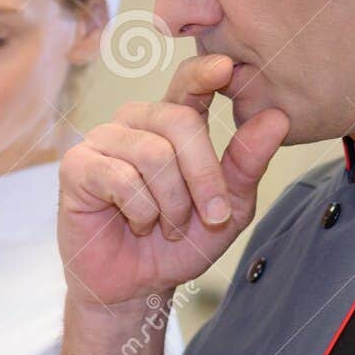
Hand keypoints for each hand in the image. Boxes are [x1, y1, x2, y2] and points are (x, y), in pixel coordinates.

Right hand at [59, 55, 288, 307]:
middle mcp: (136, 123)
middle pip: (179, 122)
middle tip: (210, 215)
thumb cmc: (177, 243)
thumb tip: (276, 118)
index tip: (227, 67)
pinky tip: (136, 224)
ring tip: (166, 226)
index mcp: (172, 123)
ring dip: (172, 204)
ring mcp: (103, 140)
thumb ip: (247, 164)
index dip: (204, 72)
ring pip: (153, 154)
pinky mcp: (77, 165)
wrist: (135, 287)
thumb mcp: (227, 209)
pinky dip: (141, 212)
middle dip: (204, 175)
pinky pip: (121, 178)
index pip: (188, 82)